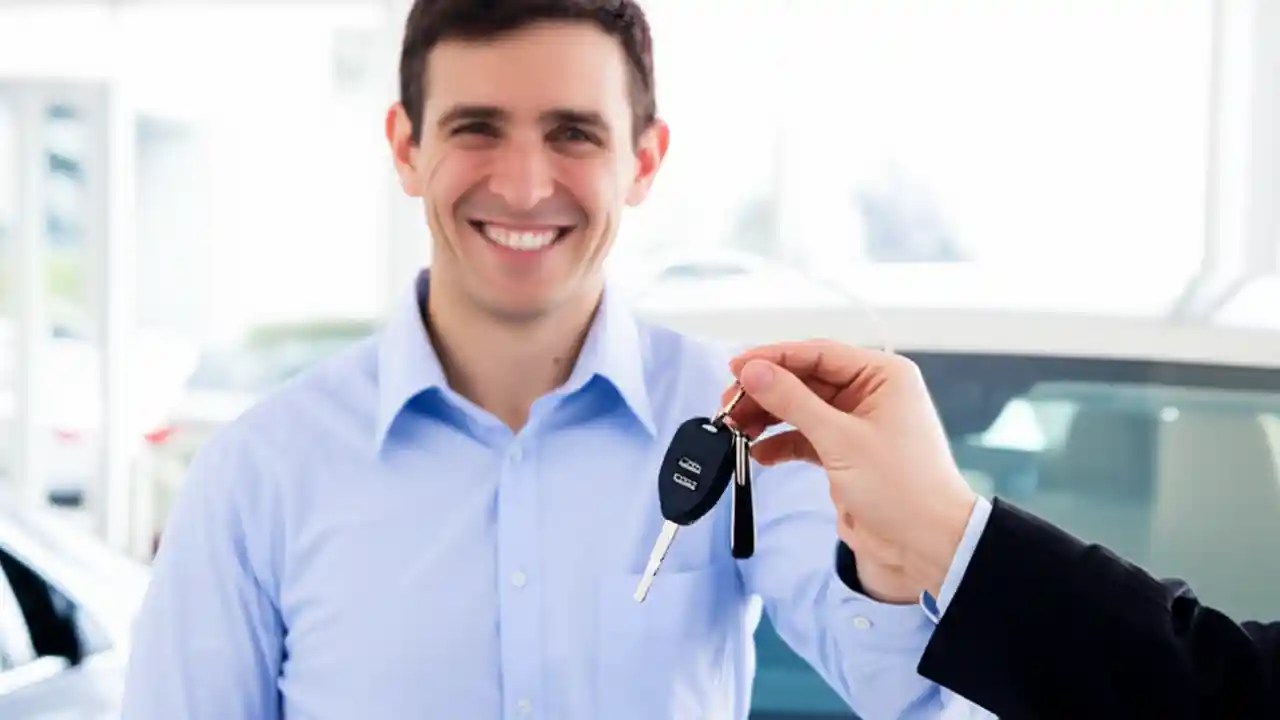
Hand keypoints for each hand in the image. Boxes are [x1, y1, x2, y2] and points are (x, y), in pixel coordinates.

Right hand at [722, 340, 976, 601]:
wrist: (926, 545)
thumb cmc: (904, 489)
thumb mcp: (841, 440)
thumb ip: (793, 402)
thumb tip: (754, 372)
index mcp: (882, 376)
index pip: (818, 353)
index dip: (774, 358)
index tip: (737, 367)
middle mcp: (870, 393)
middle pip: (804, 380)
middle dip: (766, 392)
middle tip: (729, 404)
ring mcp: (856, 424)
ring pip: (800, 408)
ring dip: (767, 418)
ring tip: (736, 429)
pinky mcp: (845, 453)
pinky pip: (804, 437)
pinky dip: (780, 444)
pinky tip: (758, 454)